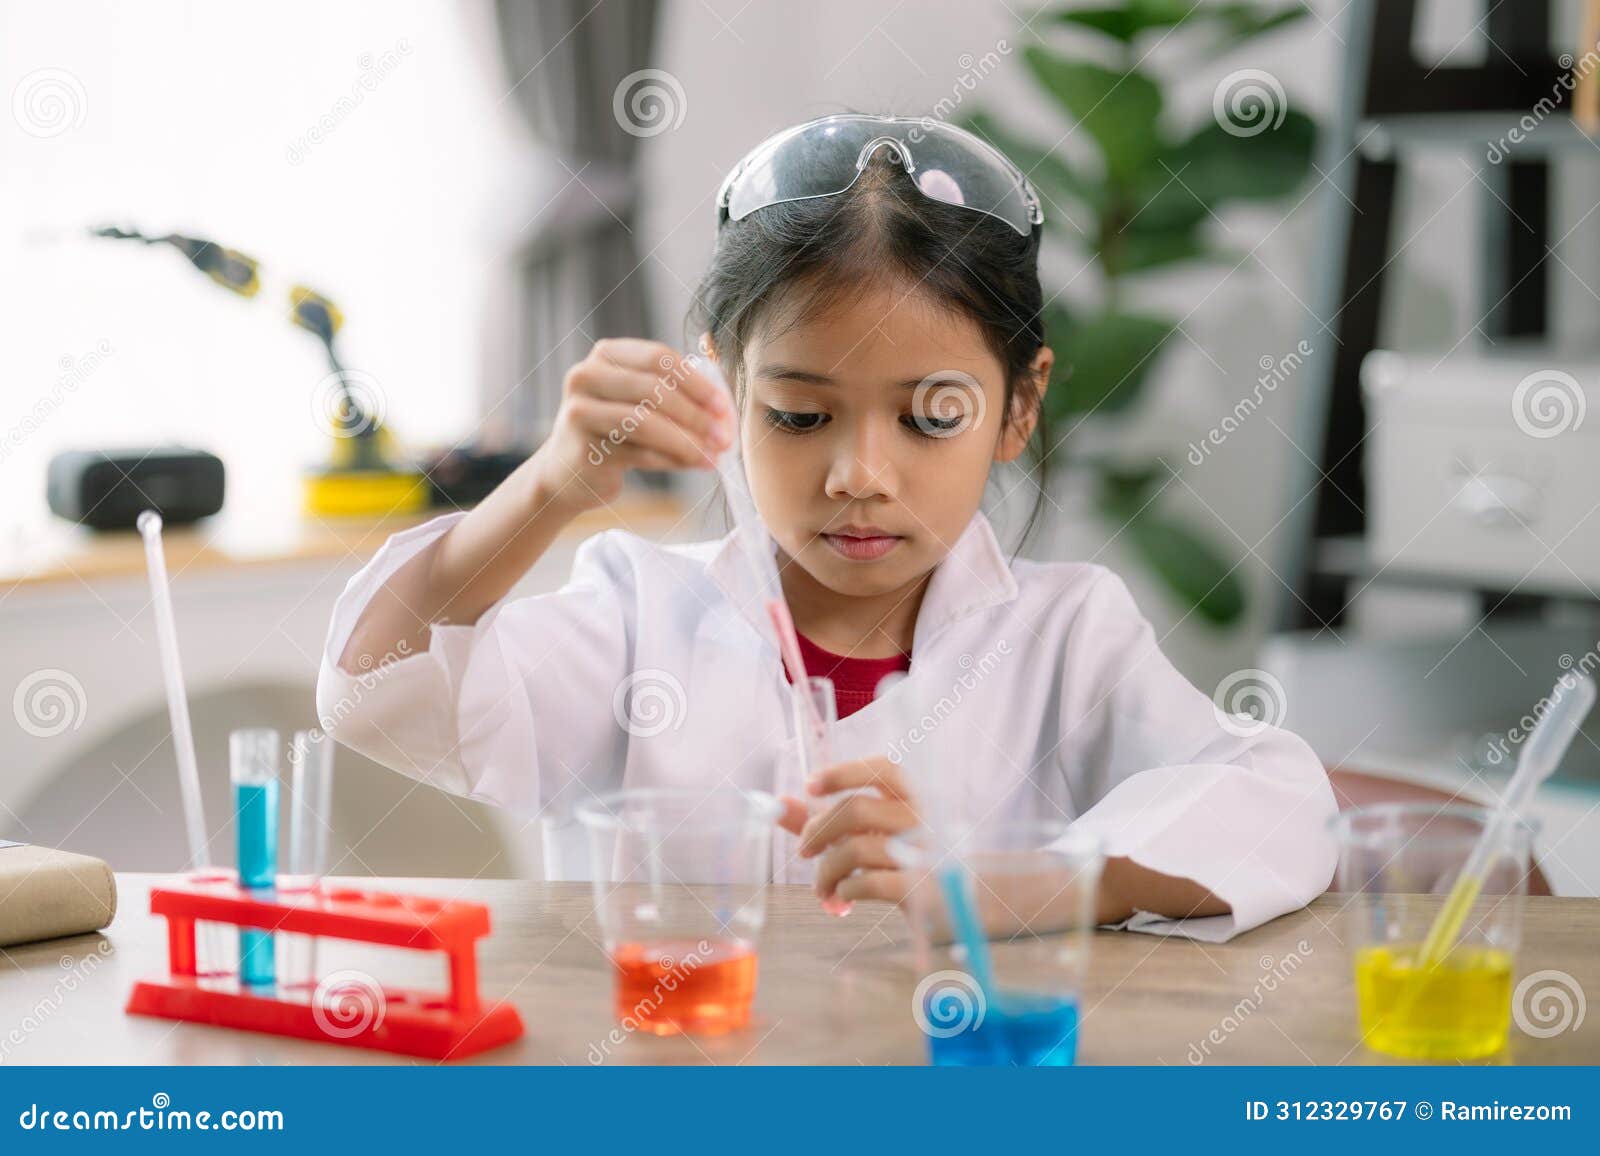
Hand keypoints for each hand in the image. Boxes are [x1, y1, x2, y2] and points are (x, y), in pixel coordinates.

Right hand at [528, 338, 734, 512]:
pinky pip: (640, 453)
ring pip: (646, 423)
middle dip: (695, 415)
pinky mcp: (584, 450)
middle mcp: (587, 377)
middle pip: (653, 389)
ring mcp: (580, 412)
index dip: (696, 381)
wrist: (569, 470)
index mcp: (606, 355)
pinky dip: (674, 460)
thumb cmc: (615, 430)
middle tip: (724, 436)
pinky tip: (695, 465)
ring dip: (687, 441)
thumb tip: (724, 408)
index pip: (658, 357)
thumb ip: (676, 393)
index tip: (723, 406)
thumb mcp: (639, 401)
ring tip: (713, 455)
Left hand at [778, 756, 920, 905]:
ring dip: (826, 872)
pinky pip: (867, 883)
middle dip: (818, 830)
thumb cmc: (901, 862)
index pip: (882, 769)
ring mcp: (922, 853)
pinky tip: (842, 898)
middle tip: (804, 851)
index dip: (844, 772)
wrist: (953, 905)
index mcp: (909, 798)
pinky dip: (843, 891)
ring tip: (822, 888)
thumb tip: (780, 803)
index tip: (810, 786)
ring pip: (855, 849)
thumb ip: (825, 819)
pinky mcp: (919, 889)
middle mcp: (919, 818)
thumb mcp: (866, 835)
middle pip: (856, 809)